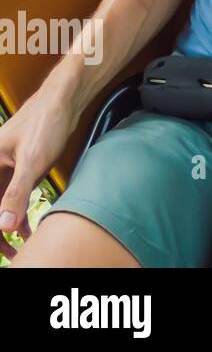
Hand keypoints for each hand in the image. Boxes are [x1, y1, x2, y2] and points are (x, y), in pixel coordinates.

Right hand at [0, 89, 75, 258]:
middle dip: (0, 231)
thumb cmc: (47, 120)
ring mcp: (4, 166)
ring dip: (9, 224)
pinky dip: (18, 211)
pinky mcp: (20, 167)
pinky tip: (27, 226)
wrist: (66, 99)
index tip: (2, 247)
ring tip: (22, 244)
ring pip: (1, 203)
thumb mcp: (32, 160)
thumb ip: (17, 193)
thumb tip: (5, 224)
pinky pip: (12, 195)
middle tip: (11, 252)